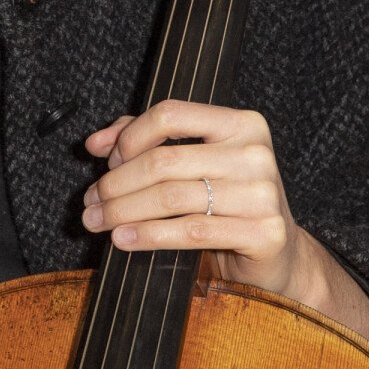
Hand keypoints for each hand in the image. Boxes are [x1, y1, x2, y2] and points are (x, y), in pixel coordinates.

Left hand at [82, 100, 315, 299]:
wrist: (277, 253)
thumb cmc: (229, 204)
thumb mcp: (194, 164)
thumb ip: (149, 143)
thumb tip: (96, 142)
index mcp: (240, 124)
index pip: (170, 115)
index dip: (129, 138)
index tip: (107, 162)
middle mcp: (254, 153)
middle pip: (164, 160)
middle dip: (116, 183)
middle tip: (90, 202)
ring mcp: (262, 193)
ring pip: (171, 197)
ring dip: (123, 211)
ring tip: (98, 221)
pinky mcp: (264, 232)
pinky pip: (191, 231)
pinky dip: (148, 236)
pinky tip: (123, 239)